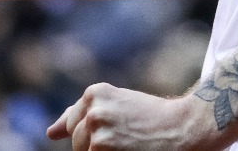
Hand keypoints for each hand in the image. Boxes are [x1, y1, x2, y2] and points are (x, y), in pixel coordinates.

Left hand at [49, 84, 218, 150]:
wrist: (186, 127)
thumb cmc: (154, 118)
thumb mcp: (118, 106)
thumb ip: (83, 115)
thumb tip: (51, 132)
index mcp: (94, 93)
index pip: (74, 124)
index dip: (95, 134)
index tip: (118, 133)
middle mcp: (92, 109)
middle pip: (77, 142)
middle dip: (98, 145)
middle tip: (130, 139)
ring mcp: (95, 131)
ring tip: (131, 145)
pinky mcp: (99, 149)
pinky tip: (129, 149)